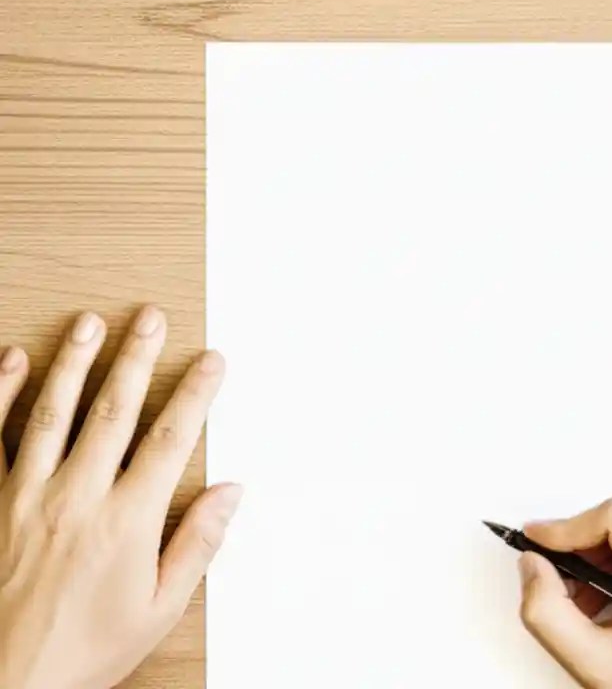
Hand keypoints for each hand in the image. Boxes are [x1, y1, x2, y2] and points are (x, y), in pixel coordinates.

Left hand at [0, 307, 239, 688]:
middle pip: (114, 411)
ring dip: (75, 361)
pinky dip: (3, 393)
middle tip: (151, 318)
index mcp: (126, 522)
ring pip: (52, 412)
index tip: (211, 362)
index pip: (171, 440)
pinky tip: (15, 360)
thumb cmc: (82, 651)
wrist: (4, 680)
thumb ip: (196, 545)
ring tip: (92, 323)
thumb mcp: (159, 609)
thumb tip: (229, 495)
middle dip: (138, 359)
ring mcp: (25, 496)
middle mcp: (77, 497)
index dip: (195, 394)